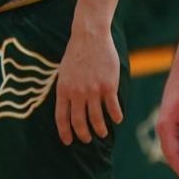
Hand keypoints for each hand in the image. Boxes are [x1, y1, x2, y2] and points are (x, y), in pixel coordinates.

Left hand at [53, 25, 120, 145]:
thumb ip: (66, 90)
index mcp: (63, 89)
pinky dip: (115, 116)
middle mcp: (77, 93)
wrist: (90, 37)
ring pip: (96, 118)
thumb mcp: (63, 72)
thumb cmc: (76, 54)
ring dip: (100, 129)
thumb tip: (68, 107)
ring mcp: (93, 90)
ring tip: (102, 133)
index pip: (61, 117)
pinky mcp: (108, 86)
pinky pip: (112, 108)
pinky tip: (117, 119)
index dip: (64, 132)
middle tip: (87, 139)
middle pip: (79, 122)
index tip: (68, 142)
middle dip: (83, 134)